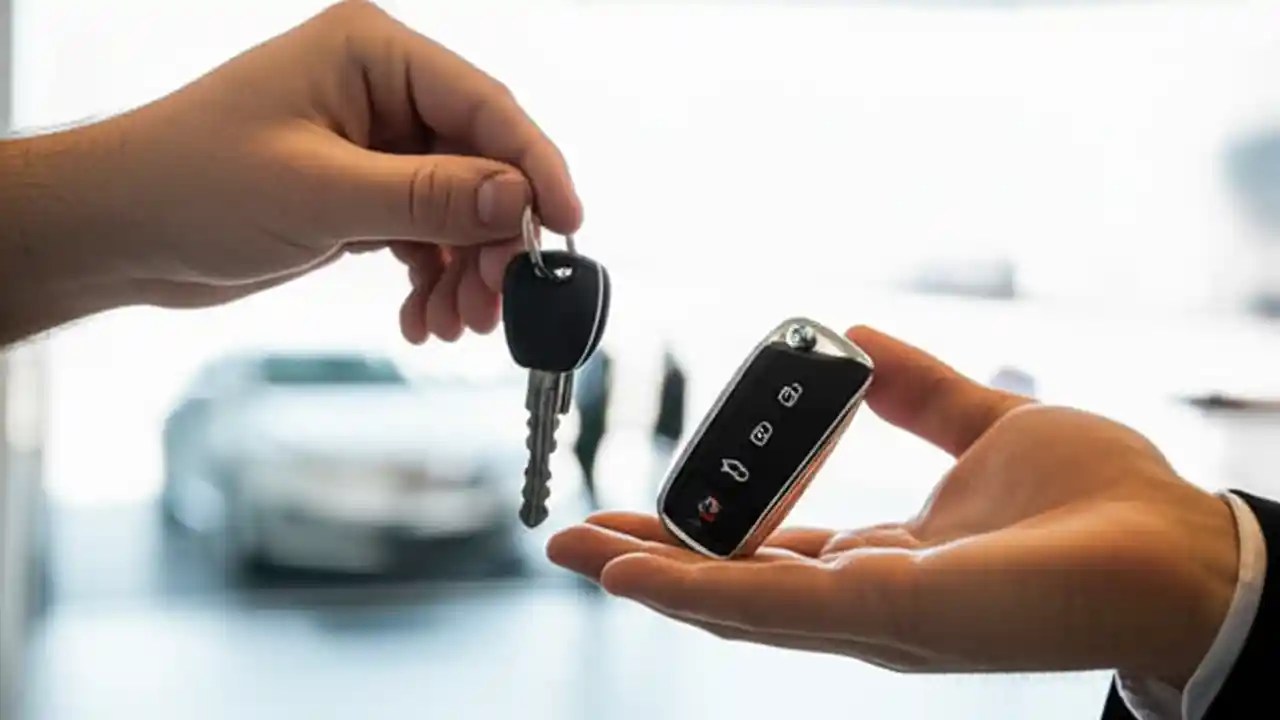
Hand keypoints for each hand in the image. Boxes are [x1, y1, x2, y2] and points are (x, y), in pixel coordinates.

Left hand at [0, 0, 578, 343]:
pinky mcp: (361, 190)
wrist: (119, 231)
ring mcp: (373, 142)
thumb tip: (520, 201)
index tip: (566, 229)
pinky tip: (423, 319)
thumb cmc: (191, 183)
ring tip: (456, 324)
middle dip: (493, 240)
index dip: (535, 169)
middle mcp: (381, 90)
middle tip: (498, 302)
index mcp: (372, 53)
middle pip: (481, 162)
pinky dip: (432, 277)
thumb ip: (430, 196)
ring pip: (459, 207)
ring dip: (465, 270)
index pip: (485, 106)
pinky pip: (425, 233)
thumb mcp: (321, 192)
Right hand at [547, 326, 1239, 686]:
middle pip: (733, 583)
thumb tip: (857, 341)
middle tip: (571, 539)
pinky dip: (698, 588)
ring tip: (578, 552)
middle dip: (650, 563)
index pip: (769, 549)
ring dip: (651, 576)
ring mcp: (873, 614)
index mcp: (886, 559)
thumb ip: (920, 392)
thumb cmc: (1103, 504)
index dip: (700, 529)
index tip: (642, 502)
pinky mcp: (892, 613)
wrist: (1179, 549)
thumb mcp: (987, 427)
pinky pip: (774, 603)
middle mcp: (867, 599)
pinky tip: (636, 571)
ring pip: (735, 601)